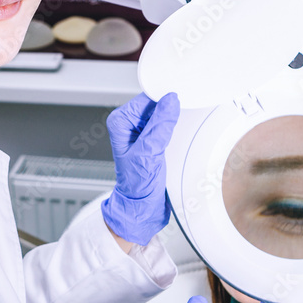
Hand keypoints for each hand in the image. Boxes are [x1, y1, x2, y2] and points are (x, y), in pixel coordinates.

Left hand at [100, 91, 179, 245]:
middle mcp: (128, 122)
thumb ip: (159, 125)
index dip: (164, 98)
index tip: (181, 101)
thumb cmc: (137, 184)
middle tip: (181, 118)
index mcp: (120, 121)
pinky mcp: (152, 136)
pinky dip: (175, 126)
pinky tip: (177, 134)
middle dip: (170, 109)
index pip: (146, 98)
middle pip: (155, 103)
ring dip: (174, 118)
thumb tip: (170, 101)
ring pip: (163, 112)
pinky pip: (166, 123)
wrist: (142, 205)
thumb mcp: (149, 153)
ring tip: (176, 133)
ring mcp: (141, 129)